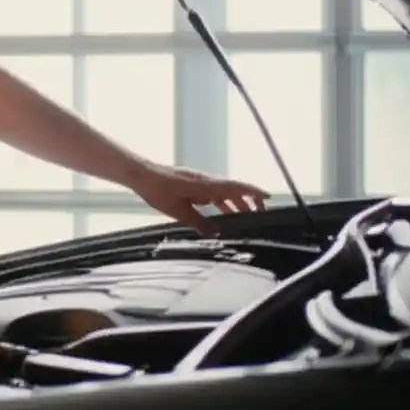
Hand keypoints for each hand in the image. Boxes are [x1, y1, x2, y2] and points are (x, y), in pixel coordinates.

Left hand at [128, 162, 269, 236]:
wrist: (141, 175)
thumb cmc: (158, 191)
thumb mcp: (179, 211)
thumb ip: (199, 223)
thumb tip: (216, 234)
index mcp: (206, 185)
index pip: (236, 188)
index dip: (253, 192)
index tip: (268, 197)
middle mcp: (205, 181)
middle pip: (233, 190)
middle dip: (248, 201)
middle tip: (260, 215)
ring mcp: (198, 182)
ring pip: (222, 192)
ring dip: (234, 204)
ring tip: (243, 218)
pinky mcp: (191, 184)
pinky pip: (211, 193)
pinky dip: (219, 203)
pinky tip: (220, 214)